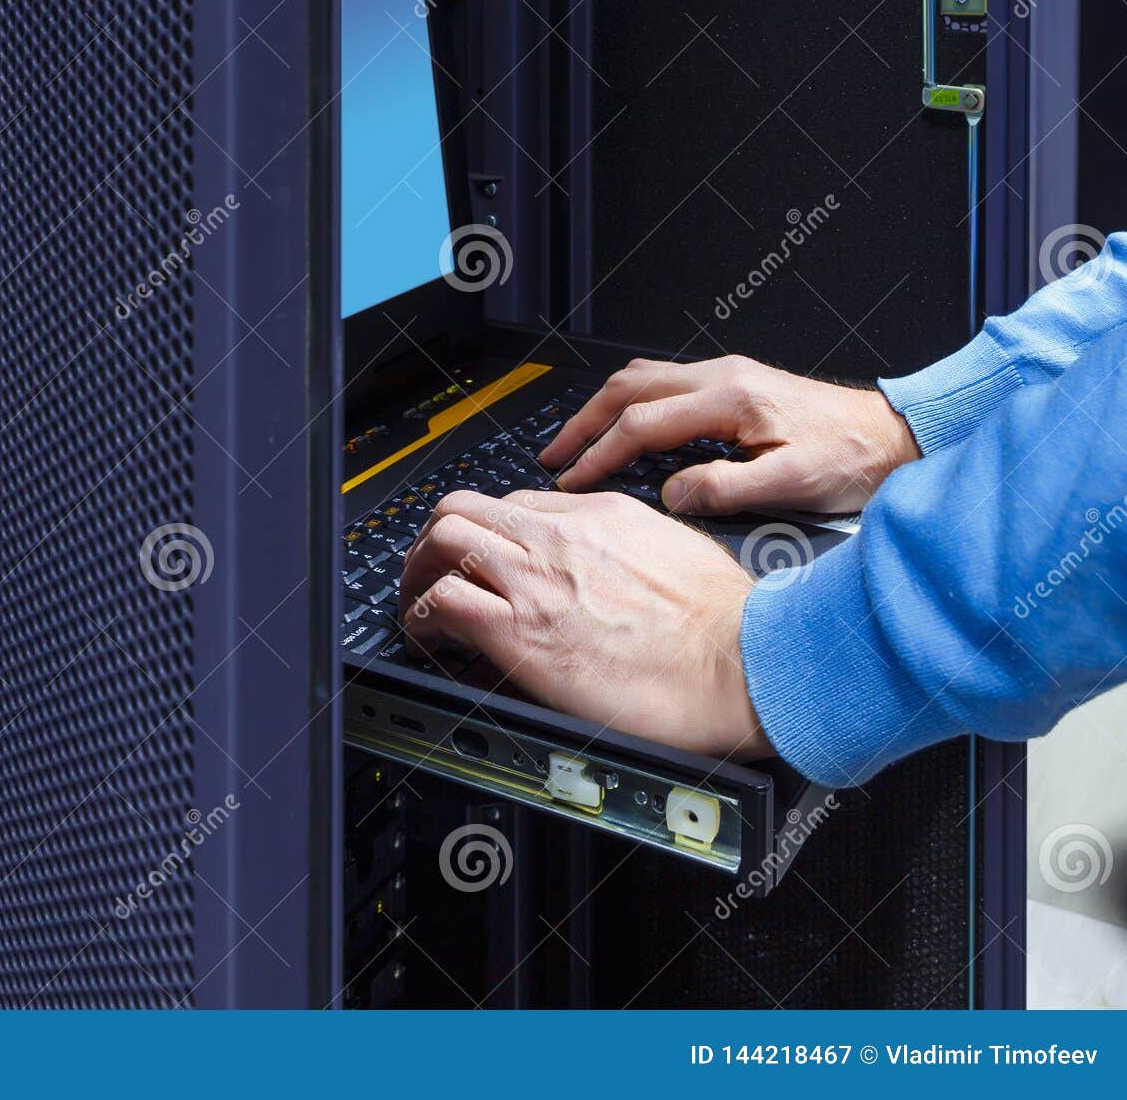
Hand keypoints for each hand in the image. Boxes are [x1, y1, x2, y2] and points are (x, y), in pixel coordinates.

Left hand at [398, 489, 768, 759]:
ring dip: (420, 571)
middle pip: (462, 508)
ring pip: (442, 541)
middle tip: (431, 569)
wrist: (745, 662)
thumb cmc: (727, 622)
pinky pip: (443, 602)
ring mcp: (536, 581)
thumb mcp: (673, 549)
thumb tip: (600, 567)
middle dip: (436, 538)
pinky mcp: (521, 633)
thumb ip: (625, 546)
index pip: (513, 503)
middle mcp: (559, 538)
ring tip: (420, 600)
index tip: (483, 557)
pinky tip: (430, 634)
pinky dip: (424, 614)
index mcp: (598, 513)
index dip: (488, 532)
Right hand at [540, 355, 919, 514]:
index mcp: (730, 397)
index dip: (600, 453)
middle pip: (628, 388)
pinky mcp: (733, 385)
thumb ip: (725, 489)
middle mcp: (722, 376)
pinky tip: (623, 428)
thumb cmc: (852, 458)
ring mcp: (726, 375)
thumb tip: (673, 493)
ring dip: (603, 409)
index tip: (572, 478)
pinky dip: (629, 405)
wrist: (893, 437)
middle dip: (583, 422)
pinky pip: (663, 384)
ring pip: (642, 379)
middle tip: (554, 454)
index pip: (642, 423)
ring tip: (576, 440)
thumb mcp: (791, 484)